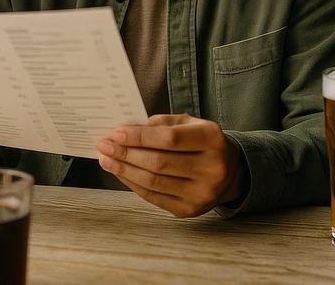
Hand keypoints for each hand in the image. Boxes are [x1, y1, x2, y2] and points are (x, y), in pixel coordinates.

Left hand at [97, 114, 247, 217]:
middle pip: (158, 163)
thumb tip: (128, 131)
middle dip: (126, 154)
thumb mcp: (190, 123)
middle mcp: (211, 169)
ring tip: (106, 159)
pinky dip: (132, 184)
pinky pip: (153, 197)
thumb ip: (162, 123)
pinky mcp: (189, 210)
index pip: (169, 140)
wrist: (230, 172)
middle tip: (104, 145)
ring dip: (124, 170)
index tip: (116, 133)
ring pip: (153, 182)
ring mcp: (201, 193)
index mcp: (212, 140)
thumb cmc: (203, 142)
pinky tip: (121, 173)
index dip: (139, 137)